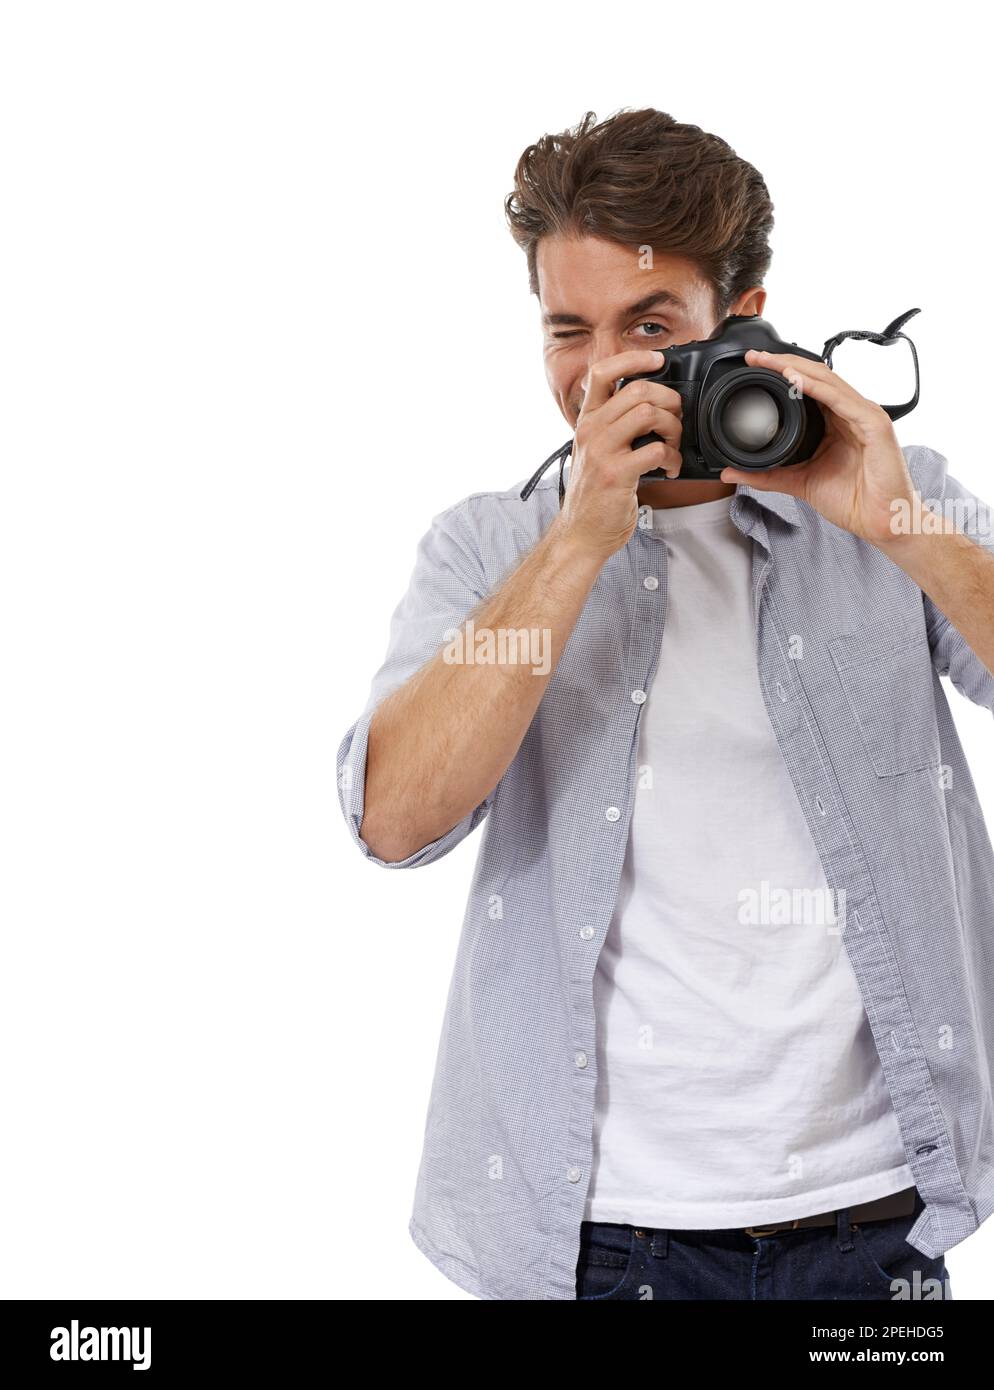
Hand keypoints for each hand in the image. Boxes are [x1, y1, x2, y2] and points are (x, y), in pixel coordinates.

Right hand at [558, 348, 683, 560]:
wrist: (581, 533)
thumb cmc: (595, 495)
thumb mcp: (595, 451)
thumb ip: (613, 426)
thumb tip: (649, 405)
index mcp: (587, 421)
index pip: (602, 372)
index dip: (633, 358)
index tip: (658, 360)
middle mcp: (591, 431)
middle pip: (637, 390)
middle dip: (669, 399)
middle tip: (677, 418)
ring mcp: (601, 451)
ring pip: (648, 413)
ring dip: (673, 427)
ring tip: (674, 444)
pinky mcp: (615, 474)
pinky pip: (656, 449)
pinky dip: (673, 457)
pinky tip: (671, 468)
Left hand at [718, 349, 916, 545]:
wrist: (882, 522)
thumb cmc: (853, 500)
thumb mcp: (799, 482)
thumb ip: (766, 475)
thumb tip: (730, 473)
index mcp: (837, 421)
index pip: (808, 387)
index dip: (782, 373)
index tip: (753, 367)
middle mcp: (852, 412)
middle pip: (816, 376)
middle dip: (784, 363)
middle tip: (754, 357)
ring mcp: (865, 415)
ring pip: (827, 381)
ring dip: (796, 368)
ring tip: (769, 362)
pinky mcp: (875, 424)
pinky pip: (841, 399)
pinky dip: (817, 388)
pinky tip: (795, 380)